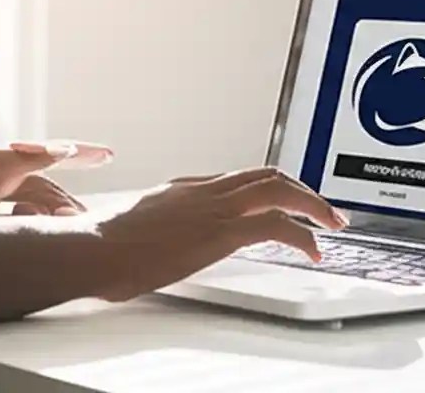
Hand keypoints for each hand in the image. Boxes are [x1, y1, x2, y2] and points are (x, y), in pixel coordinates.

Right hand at [95, 168, 347, 301]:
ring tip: (330, 224)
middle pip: (264, 175)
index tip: (282, 206)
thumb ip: (151, 232)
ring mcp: (213, 207)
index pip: (236, 181)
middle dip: (300, 190)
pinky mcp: (221, 231)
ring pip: (278, 189)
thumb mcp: (132, 231)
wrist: (93, 249)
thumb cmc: (101, 248)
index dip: (266, 192)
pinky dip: (302, 235)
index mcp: (182, 190)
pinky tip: (312, 250)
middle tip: (323, 210)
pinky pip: (276, 225)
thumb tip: (150, 247)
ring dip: (312, 205)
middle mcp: (202, 191)